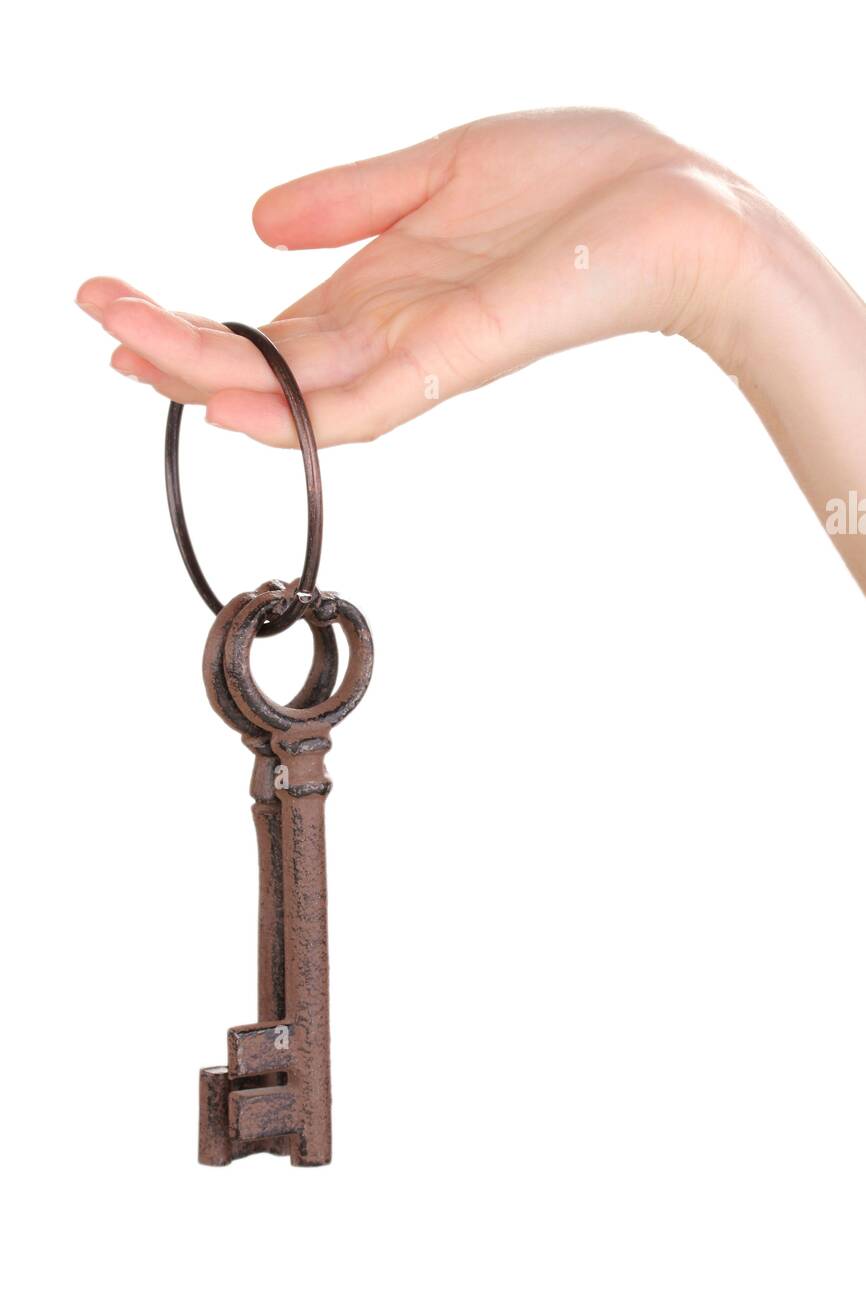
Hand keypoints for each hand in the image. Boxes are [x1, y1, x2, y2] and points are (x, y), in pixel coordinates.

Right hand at [76, 109, 762, 447]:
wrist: (675, 205)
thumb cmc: (577, 186)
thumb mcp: (439, 170)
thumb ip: (352, 199)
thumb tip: (256, 223)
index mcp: (380, 294)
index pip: (266, 330)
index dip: (189, 324)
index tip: (113, 303)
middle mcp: (389, 338)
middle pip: (262, 366)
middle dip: (172, 349)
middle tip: (93, 320)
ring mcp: (419, 357)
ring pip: (293, 392)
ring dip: (204, 377)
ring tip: (122, 349)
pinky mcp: (455, 361)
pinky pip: (360, 402)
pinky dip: (290, 411)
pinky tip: (222, 404)